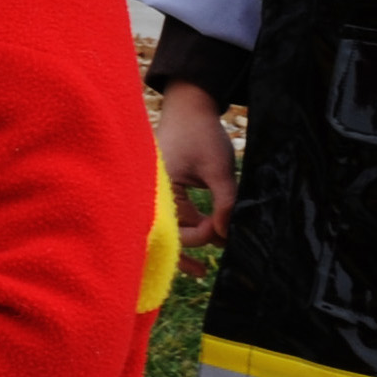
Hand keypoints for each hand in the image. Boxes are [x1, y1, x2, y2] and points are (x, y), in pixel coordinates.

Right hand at [160, 81, 239, 250]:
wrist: (189, 108)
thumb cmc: (201, 135)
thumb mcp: (219, 170)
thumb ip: (225, 203)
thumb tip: (227, 236)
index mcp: (157, 189)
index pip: (178, 228)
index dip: (204, 233)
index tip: (226, 228)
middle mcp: (149, 194)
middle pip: (166, 234)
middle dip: (190, 247)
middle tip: (207, 267)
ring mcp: (153, 192)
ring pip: (169, 227)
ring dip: (190, 238)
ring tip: (208, 259)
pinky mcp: (161, 190)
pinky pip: (171, 215)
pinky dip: (186, 225)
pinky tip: (204, 233)